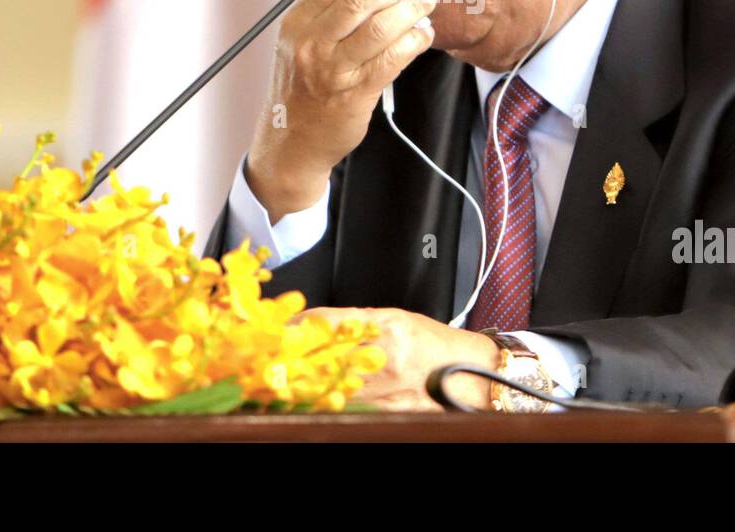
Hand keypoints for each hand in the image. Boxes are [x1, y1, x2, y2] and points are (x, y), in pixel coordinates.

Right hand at [247, 0, 437, 221]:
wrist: (291, 141)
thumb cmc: (301, 88)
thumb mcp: (300, 42)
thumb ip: (327, 9)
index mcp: (297, 24)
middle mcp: (312, 45)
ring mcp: (334, 70)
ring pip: (380, 28)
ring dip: (411, 8)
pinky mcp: (356, 94)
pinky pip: (392, 60)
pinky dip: (413, 42)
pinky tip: (424, 33)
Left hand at [291, 307, 497, 411]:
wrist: (471, 374)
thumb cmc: (434, 344)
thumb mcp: (395, 319)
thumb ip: (353, 321)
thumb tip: (309, 324)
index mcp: (387, 326)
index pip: (326, 324)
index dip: (294, 327)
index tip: (274, 330)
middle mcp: (386, 358)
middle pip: (321, 359)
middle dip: (288, 360)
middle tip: (262, 360)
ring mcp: (388, 392)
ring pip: (330, 389)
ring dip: (299, 385)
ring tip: (275, 383)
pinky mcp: (390, 414)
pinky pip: (349, 409)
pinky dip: (326, 404)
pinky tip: (309, 401)